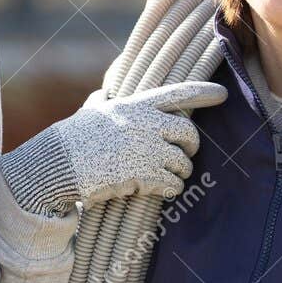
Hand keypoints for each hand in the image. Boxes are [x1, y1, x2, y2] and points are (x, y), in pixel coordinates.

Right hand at [0, 80, 227, 215]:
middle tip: (184, 156)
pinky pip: (173, 184)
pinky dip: (170, 189)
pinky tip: (157, 189)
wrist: (58, 163)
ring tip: (162, 176)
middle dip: (191, 148)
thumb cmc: (73, 138)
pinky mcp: (143, 174)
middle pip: (189, 134)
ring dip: (178, 173)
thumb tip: (103, 92)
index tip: (222, 94)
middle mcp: (145, 124)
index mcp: (136, 105)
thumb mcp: (91, 112)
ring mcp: (146, 149)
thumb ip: (104, 102)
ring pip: (183, 164)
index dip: (203, 93)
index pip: (178, 94)